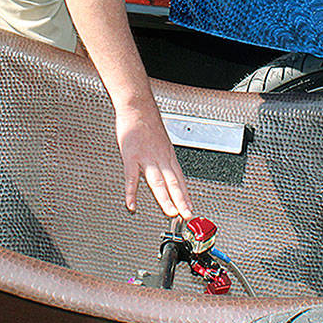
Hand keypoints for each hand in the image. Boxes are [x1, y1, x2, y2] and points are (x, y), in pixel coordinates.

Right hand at [115, 104, 193, 218]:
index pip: (180, 180)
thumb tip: (167, 169)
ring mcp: (146, 158)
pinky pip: (132, 177)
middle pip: (173, 183)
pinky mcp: (131, 156)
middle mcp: (161, 158)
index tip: (190, 210)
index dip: (186, 196)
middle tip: (186, 216)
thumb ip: (164, 156)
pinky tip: (132, 204)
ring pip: (158, 182)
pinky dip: (132, 192)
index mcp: (168, 156)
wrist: (138, 106)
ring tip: (170, 213)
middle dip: (181, 201)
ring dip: (165, 199)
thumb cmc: (148, 122)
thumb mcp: (162, 140)